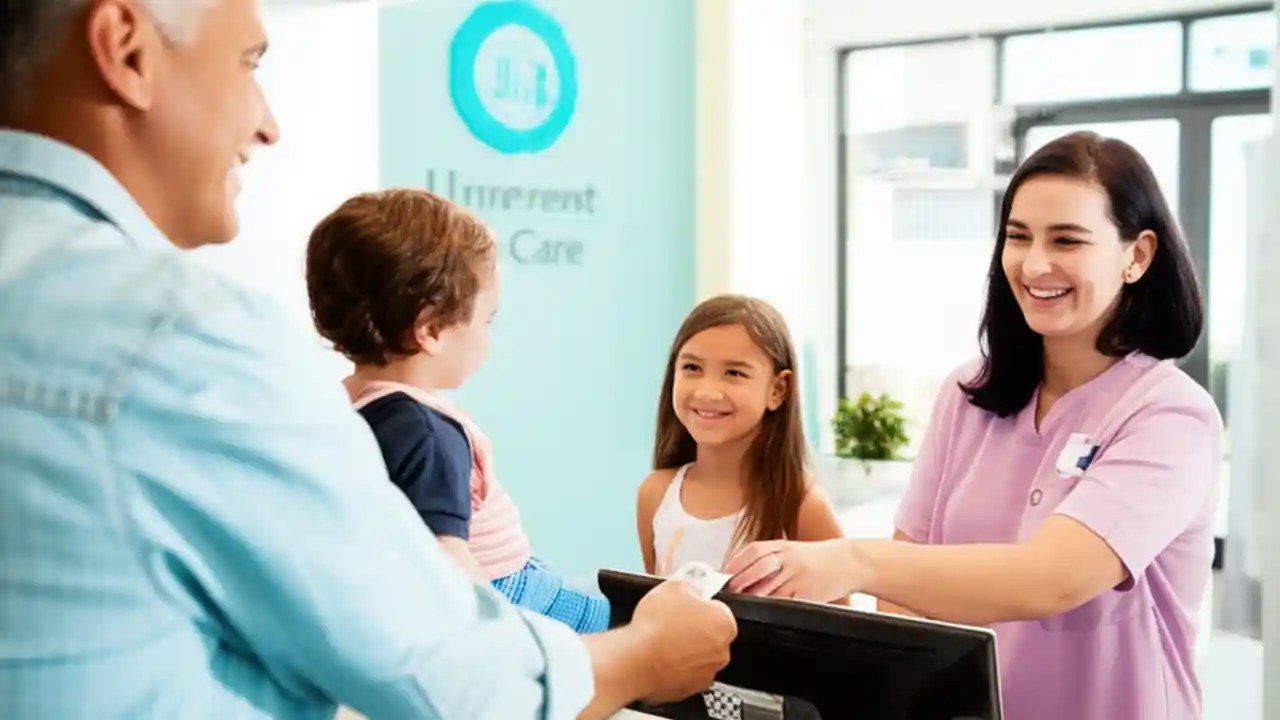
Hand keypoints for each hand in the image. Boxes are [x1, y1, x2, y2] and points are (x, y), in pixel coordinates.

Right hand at [630, 579, 736, 702]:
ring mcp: (707, 673)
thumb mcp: (673, 586)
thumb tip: (694, 586)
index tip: (685, 605)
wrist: (636, 660)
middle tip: (672, 621)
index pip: (717, 609)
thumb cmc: (655, 625)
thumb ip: (691, 585)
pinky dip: (676, 667)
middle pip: (711, 634)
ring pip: (699, 656)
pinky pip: (686, 673)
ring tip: (662, 641)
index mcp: (725, 623)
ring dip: (686, 649)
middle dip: (695, 628)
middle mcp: (722, 651)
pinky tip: (659, 658)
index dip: (698, 605)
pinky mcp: (690, 690)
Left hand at [723, 539, 866, 601]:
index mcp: (781, 545)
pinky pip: (787, 602)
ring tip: (741, 607)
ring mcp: (798, 574)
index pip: (753, 552)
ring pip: (769, 589)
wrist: (849, 561)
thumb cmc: (816, 558)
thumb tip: (739, 575)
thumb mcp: (791, 550)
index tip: (722, 578)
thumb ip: (768, 558)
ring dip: (753, 599)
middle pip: (757, 570)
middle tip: (726, 595)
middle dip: (740, 584)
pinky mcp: (809, 592)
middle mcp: (788, 557)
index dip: (735, 565)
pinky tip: (766, 613)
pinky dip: (774, 608)